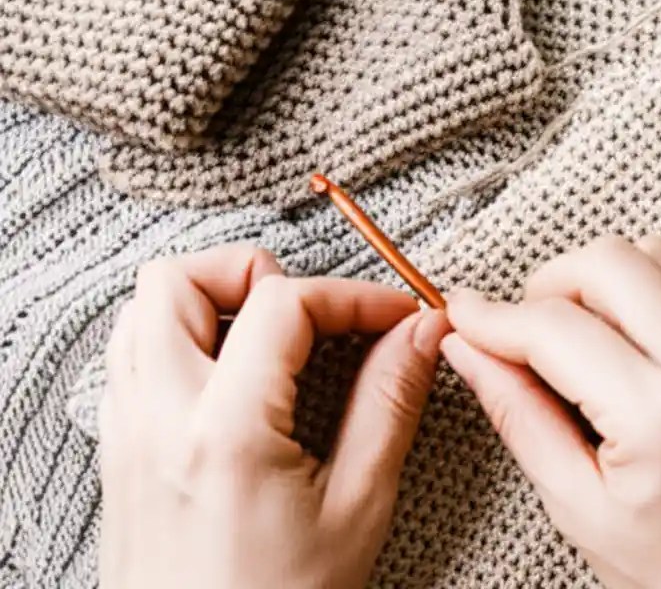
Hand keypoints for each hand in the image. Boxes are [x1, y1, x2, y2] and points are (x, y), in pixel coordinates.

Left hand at [99, 245, 447, 588]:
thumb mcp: (358, 509)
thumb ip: (390, 405)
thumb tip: (421, 334)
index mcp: (222, 434)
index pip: (280, 303)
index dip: (352, 294)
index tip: (395, 316)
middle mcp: (156, 421)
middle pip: (176, 279)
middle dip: (255, 272)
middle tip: (313, 310)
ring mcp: (125, 435)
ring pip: (142, 311)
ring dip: (211, 301)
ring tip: (277, 340)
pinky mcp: (118, 454)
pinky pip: (131, 359)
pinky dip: (182, 340)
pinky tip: (237, 380)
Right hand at [444, 236, 660, 588]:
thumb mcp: (586, 514)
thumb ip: (522, 421)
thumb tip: (473, 354)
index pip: (556, 326)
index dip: (493, 316)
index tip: (463, 317)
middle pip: (609, 261)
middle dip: (547, 284)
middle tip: (524, 333)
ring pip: (655, 256)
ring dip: (598, 280)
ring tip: (575, 339)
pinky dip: (643, 294)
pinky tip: (624, 346)